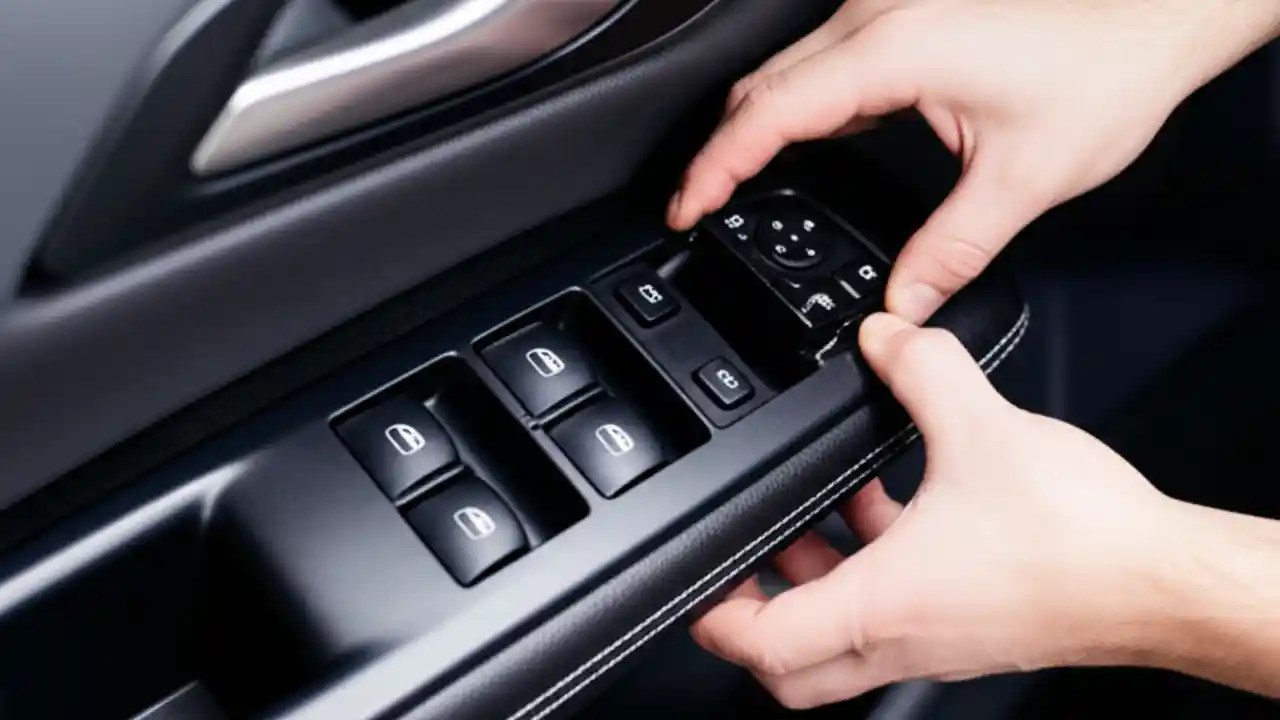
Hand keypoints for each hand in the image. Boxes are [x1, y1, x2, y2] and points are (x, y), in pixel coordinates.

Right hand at [666, 0, 1233, 321]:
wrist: (1155, 17)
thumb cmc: (1104, 71)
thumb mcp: (1022, 181)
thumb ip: (949, 251)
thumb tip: (903, 304)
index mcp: (892, 52)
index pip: (770, 112)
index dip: (718, 165)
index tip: (689, 209)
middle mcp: (877, 21)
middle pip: (761, 86)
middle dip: (719, 151)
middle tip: (697, 211)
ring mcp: (886, 15)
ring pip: (785, 72)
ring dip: (753, 129)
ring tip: (732, 191)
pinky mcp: (902, 21)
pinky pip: (821, 67)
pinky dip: (794, 112)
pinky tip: (798, 151)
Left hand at [689, 313, 1184, 707]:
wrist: (1162, 580)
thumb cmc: (1082, 538)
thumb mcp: (979, 425)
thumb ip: (920, 367)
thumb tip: (883, 337)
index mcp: (882, 605)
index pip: (761, 644)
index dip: (714, 617)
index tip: (695, 585)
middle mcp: (902, 639)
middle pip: (790, 668)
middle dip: (752, 615)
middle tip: (742, 561)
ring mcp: (936, 642)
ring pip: (840, 641)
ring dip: (814, 583)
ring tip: (814, 517)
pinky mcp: (968, 631)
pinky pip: (892, 614)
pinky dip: (872, 570)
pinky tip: (893, 506)